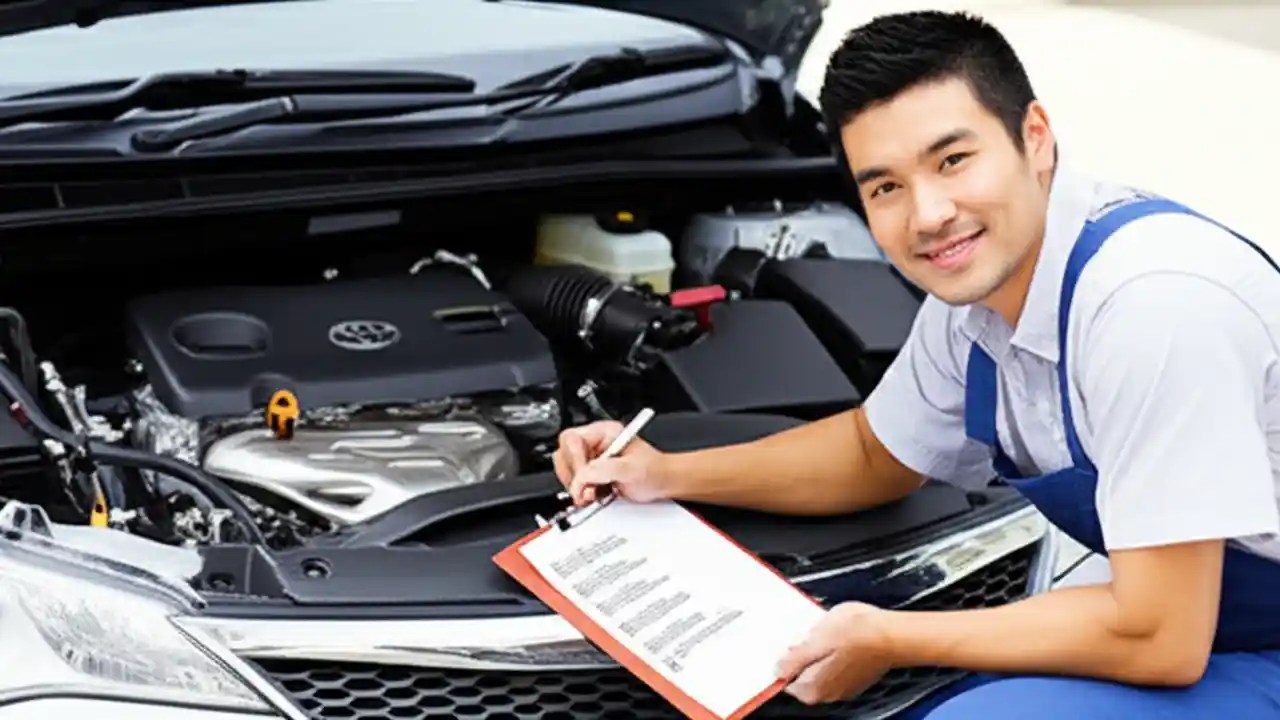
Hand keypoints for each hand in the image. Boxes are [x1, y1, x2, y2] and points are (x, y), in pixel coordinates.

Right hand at [552, 419, 669, 505]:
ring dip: (576, 486)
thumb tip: (581, 478)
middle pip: (564, 455)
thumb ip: (603, 470)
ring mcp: (590, 459)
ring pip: (566, 470)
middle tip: (588, 490)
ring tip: (594, 493)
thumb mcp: (630, 469)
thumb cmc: (655, 470)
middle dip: (573, 476)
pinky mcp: (590, 475)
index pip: (571, 440)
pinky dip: (580, 493)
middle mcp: (594, 443)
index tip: (583, 479)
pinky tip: (594, 496)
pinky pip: (573, 483)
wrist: (663, 483)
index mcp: (603, 432)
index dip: (575, 461)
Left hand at [776, 602, 896, 705]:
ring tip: (826, 632)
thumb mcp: (817, 639)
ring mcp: (843, 688)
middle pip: (803, 676)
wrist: (892, 635)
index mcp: (813, 689)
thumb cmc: (855, 633)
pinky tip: (840, 638)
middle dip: (801, 656)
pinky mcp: (856, 678)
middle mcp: (827, 695)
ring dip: (818, 654)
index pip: (786, 680)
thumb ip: (795, 659)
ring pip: (819, 670)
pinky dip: (833, 654)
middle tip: (808, 633)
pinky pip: (835, 667)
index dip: (785, 660)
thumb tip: (778, 671)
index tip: (789, 643)